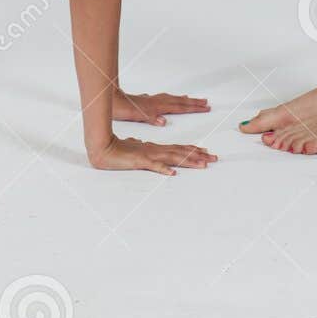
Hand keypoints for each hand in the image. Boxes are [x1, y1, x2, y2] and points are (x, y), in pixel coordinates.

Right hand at [88, 134, 216, 174]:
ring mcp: (148, 155)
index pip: (178, 148)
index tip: (206, 152)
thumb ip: (138, 146)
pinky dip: (164, 169)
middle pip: (181, 152)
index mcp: (154, 147)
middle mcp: (155, 149)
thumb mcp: (132, 148)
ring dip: (189, 161)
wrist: (102, 148)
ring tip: (203, 165)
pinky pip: (153, 166)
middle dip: (199, 155)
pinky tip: (173, 173)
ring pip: (173, 158)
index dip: (193, 150)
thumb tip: (141, 144)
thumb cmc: (116, 149)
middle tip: (214, 158)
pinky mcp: (139, 161)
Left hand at [113, 88, 211, 125]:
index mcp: (157, 106)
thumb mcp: (137, 115)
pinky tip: (171, 101)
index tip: (206, 107)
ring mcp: (153, 101)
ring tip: (193, 100)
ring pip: (173, 99)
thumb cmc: (123, 108)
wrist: (113, 100)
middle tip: (206, 103)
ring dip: (184, 101)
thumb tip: (163, 121)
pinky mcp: (147, 101)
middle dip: (193, 103)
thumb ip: (151, 118)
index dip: (193, 108)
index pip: (179, 107)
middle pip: (179, 102)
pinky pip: (165, 99)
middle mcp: (157, 102)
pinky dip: (172, 100)